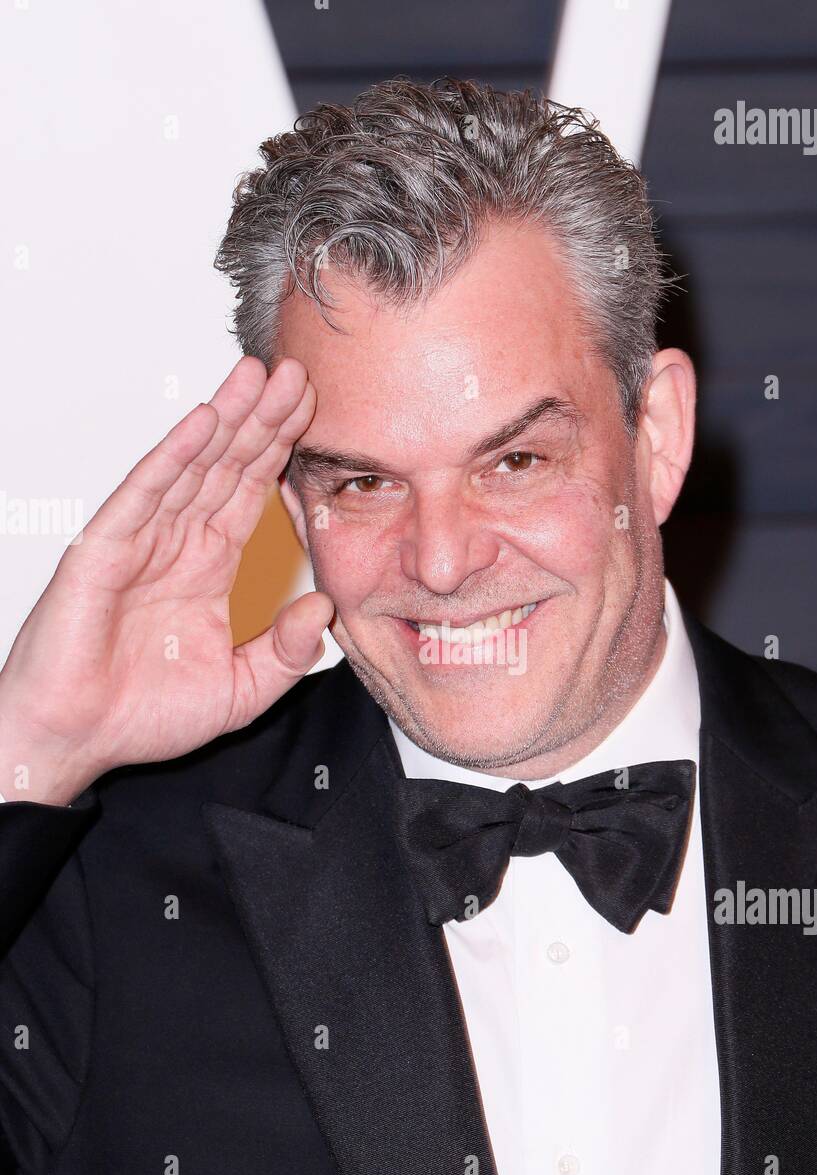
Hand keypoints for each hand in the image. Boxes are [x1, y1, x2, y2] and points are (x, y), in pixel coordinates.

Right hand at [0, 356, 331, 804]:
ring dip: (225, 420)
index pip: (251, 492)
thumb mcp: (241, 691)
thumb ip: (287, 654)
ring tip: (257, 376)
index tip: (315, 412)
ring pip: (190, 467)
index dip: (281, 451)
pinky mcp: (104, 550)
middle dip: (262, 419)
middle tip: (298, 372)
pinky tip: (203, 421)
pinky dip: (173, 457)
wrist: (74, 741)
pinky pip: (144, 494)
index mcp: (206, 566)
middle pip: (227, 466)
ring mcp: (139, 541)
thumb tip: (322, 608)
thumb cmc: (141, 716)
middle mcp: (175, 544)